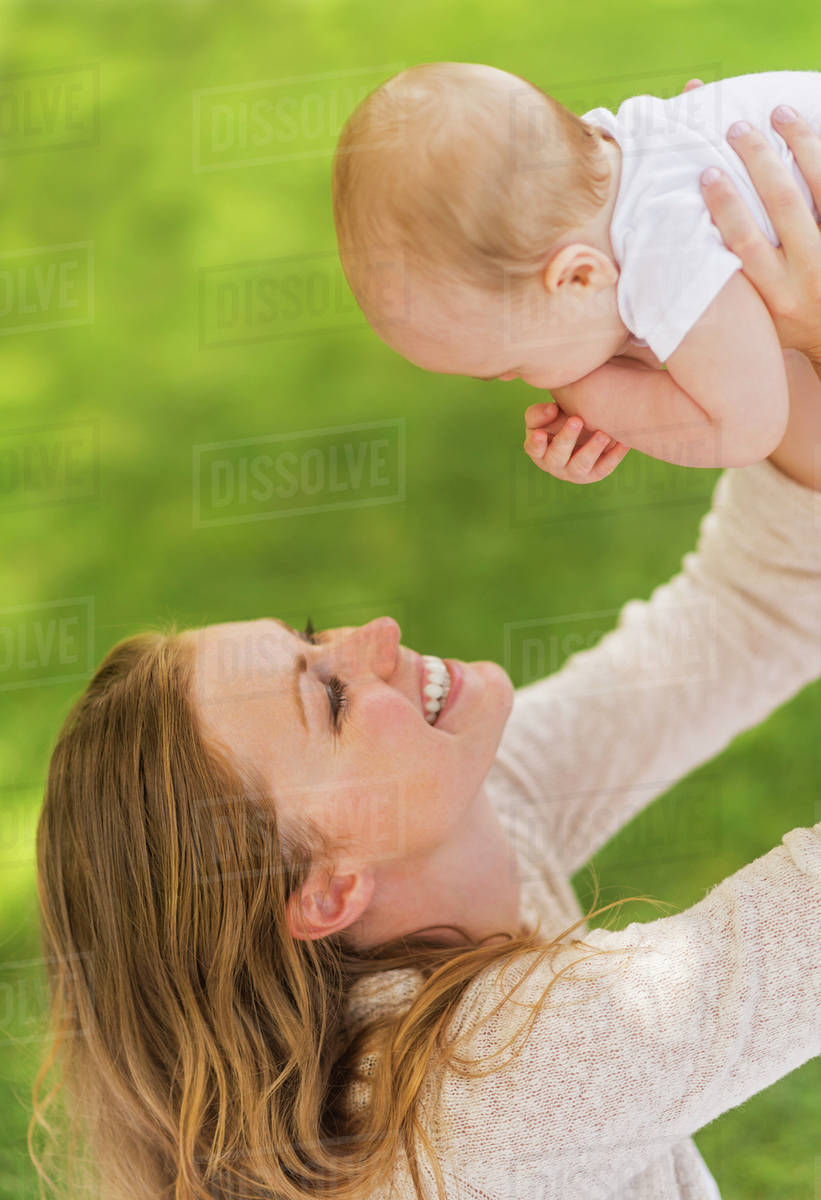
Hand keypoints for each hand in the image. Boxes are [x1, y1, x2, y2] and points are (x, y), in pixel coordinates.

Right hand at [523, 401, 628, 482]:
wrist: (584, 427)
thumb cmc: (558, 420)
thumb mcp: (544, 414)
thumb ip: (541, 412)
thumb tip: (552, 409)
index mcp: (538, 450)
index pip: (534, 449)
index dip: (537, 443)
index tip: (540, 433)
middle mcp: (554, 465)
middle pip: (557, 457)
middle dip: (567, 438)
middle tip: (577, 419)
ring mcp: (574, 473)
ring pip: (580, 466)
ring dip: (591, 450)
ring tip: (603, 434)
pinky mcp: (594, 474)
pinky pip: (604, 468)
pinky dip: (614, 456)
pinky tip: (623, 442)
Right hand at [698, 108, 820, 366]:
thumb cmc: (791, 327)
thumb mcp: (756, 322)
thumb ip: (727, 293)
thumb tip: (673, 273)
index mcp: (775, 294)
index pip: (746, 244)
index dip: (727, 207)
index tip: (707, 174)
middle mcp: (808, 273)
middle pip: (783, 205)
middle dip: (759, 162)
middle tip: (738, 129)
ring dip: (801, 143)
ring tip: (780, 112)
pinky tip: (815, 130)